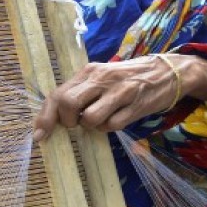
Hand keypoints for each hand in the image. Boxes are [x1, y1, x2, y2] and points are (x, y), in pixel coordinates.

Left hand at [33, 55, 180, 139]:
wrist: (167, 72)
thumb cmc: (126, 78)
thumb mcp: (100, 77)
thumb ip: (80, 91)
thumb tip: (55, 115)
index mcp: (88, 72)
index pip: (58, 93)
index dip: (45, 116)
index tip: (39, 135)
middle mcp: (100, 78)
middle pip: (68, 103)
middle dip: (68, 121)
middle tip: (77, 123)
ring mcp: (119, 91)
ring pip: (90, 118)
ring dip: (91, 126)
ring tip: (101, 118)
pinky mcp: (136, 105)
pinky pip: (113, 126)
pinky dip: (110, 128)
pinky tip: (118, 118)